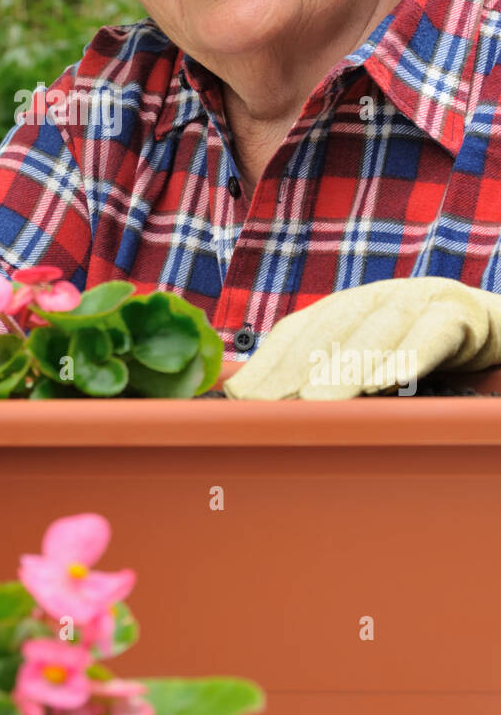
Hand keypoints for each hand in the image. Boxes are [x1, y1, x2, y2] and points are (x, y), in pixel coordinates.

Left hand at [224, 277, 500, 399]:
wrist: (493, 326)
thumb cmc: (422, 351)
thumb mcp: (372, 363)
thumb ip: (331, 380)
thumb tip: (268, 415)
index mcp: (346, 309)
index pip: (299, 332)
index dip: (268, 362)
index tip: (239, 397)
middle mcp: (374, 298)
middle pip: (328, 330)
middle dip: (293, 367)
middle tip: (265, 404)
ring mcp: (417, 300)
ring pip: (376, 330)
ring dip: (344, 365)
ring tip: (318, 400)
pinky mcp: (459, 313)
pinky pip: (433, 334)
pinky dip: (409, 354)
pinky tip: (388, 382)